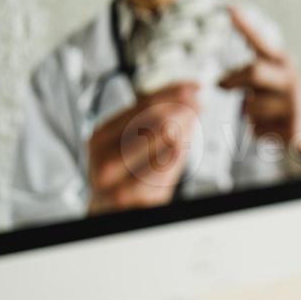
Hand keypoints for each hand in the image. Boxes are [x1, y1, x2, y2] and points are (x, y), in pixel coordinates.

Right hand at [87, 82, 199, 213]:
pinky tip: (182, 147)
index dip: (172, 93)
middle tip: (198, 104)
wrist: (109, 212)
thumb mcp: (130, 143)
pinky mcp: (128, 196)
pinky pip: (160, 171)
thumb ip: (154, 119)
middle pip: (151, 122)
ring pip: (158, 143)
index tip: (192, 87)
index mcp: (101, 136)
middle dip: (181, 109)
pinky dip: (175, 156)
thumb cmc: (124, 176)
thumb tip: (186, 95)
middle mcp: (104, 155)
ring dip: (182, 129)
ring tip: (193, 121)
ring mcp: (114, 177)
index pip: (142, 105)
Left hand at [218, 8, 300, 165]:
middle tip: (219, 84)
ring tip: (263, 114)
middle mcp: (290, 78)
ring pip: (250, 105)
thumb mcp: (268, 81)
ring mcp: (293, 102)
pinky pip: (257, 127)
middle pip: (254, 71)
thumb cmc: (280, 102)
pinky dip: (258, 130)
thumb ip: (247, 75)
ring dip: (248, 111)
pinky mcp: (292, 125)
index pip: (259, 41)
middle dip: (233, 80)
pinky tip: (273, 129)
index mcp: (282, 61)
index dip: (244, 25)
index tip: (229, 8)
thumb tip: (218, 82)